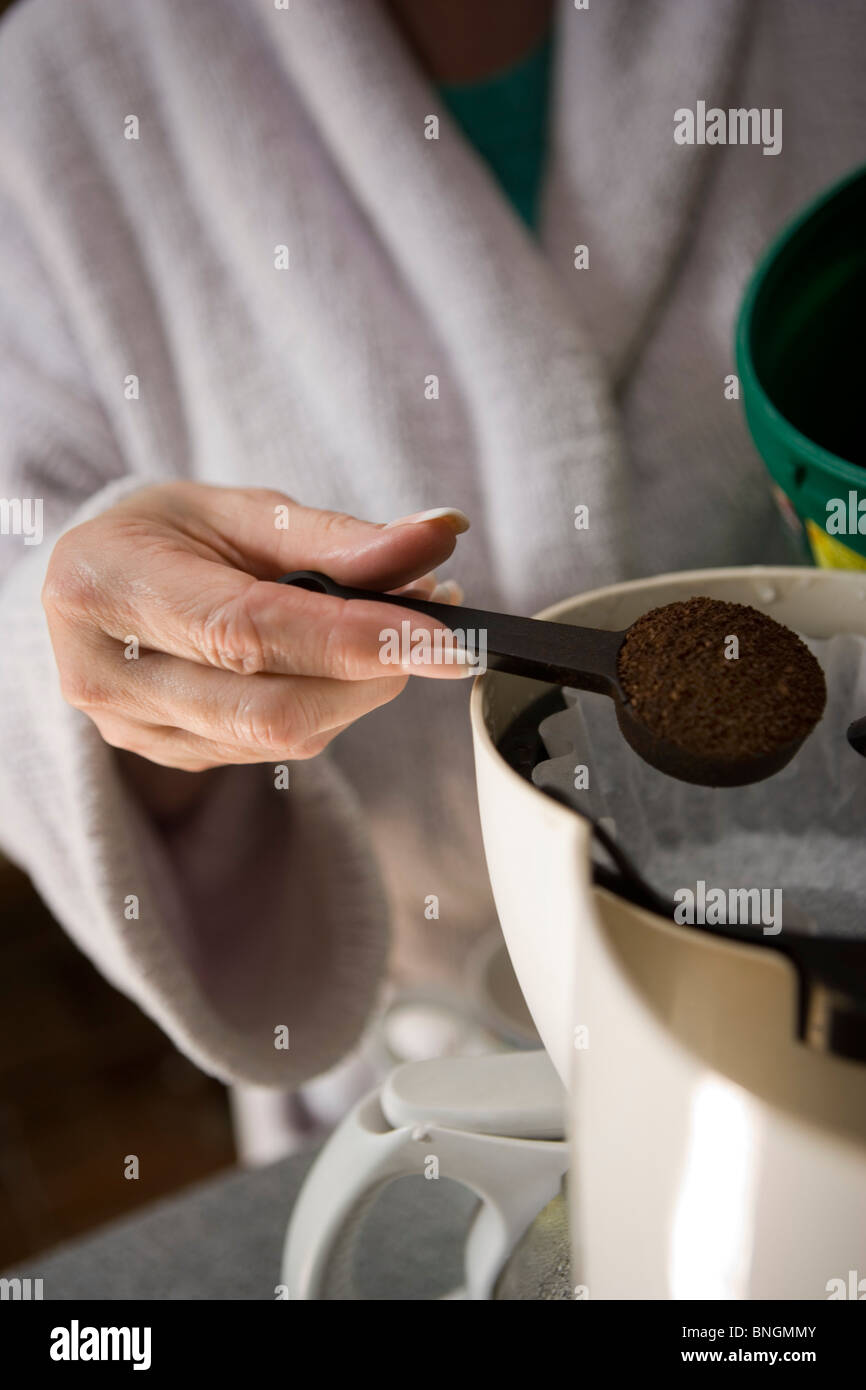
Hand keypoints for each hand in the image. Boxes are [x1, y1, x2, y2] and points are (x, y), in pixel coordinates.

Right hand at [42, 482, 468, 778]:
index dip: (353, 639)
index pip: (247, 630)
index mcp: (104, 584)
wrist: (105, 581)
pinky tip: (336, 665)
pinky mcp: (167, 758)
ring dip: (358, 691)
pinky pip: (271, 751)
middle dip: (370, 676)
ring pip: (280, 740)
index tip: (443, 637)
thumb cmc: (170, 533)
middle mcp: (102, 670)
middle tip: (432, 634)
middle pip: (269, 708)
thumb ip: (336, 536)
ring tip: (388, 632)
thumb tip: (437, 537)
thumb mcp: (243, 511)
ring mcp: (131, 728)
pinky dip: (326, 707)